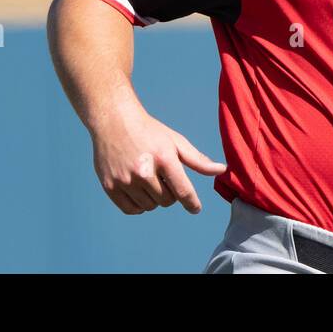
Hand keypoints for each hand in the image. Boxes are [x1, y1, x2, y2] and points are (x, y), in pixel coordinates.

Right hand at [90, 99, 226, 214]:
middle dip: (170, 193)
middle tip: (163, 176)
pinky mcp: (110, 186)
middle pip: (167, 201)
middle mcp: (144, 171)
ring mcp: (125, 180)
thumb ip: (198, 160)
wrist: (114, 121)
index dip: (192, 203)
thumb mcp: (176, 141)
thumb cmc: (150, 132)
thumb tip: (222, 170)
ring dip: (154, 198)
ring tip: (149, 178)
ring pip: (150, 206)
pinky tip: (139, 189)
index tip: (196, 209)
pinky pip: (132, 210)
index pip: (183, 191)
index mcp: (164, 158)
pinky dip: (139, 205)